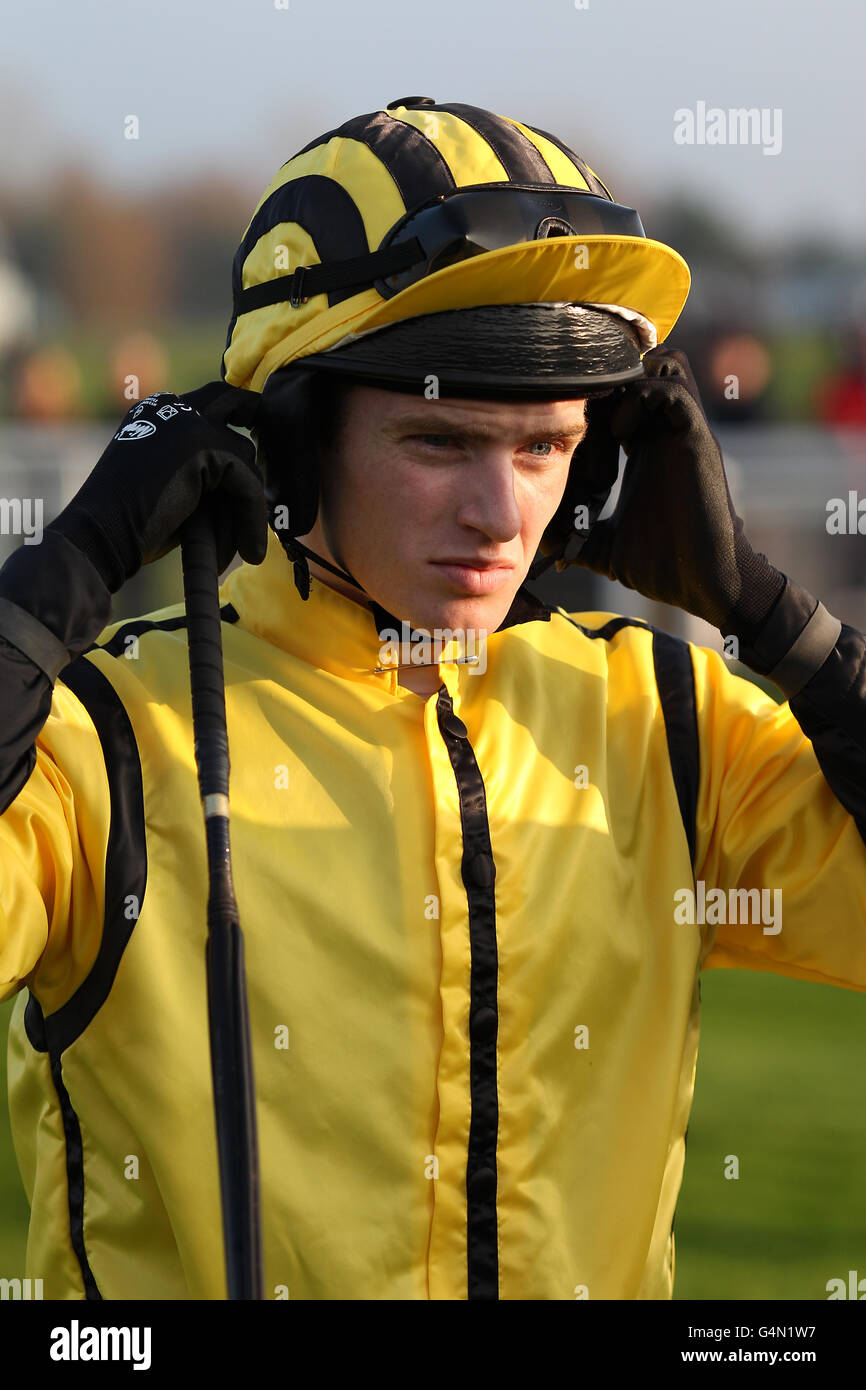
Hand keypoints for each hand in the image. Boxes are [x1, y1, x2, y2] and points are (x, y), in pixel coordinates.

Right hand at [47, 383, 267, 592]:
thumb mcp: (167, 484)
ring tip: (248, 546)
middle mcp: (170, 408)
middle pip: (229, 402)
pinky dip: (252, 519)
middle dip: (253, 424)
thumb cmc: (126, 524)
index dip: (235, 412)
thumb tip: (246, 477)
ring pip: (243, 458)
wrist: (98, 534)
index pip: (208, 400)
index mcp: (154, 412)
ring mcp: (187, 423)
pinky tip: (250, 552)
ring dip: (250, 504)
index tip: (254, 432)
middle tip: (270, 453)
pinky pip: (246, 483)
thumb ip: (200, 471)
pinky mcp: (202, 448)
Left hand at [573, 347, 784, 637]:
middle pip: (642, 368)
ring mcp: (682, 432)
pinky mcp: (696, 438)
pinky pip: (672, 388)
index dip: (591, 400)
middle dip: (607, 381)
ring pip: (663, 366)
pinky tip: (620, 435)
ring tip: (604, 421)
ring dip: (627, 382)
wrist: (703, 582)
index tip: (564, 429)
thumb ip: (577, 535)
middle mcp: (665, 432)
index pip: (621, 394)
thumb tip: (540, 542)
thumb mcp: (604, 546)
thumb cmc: (662, 565)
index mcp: (644, 449)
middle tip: (581, 414)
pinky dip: (642, 398)